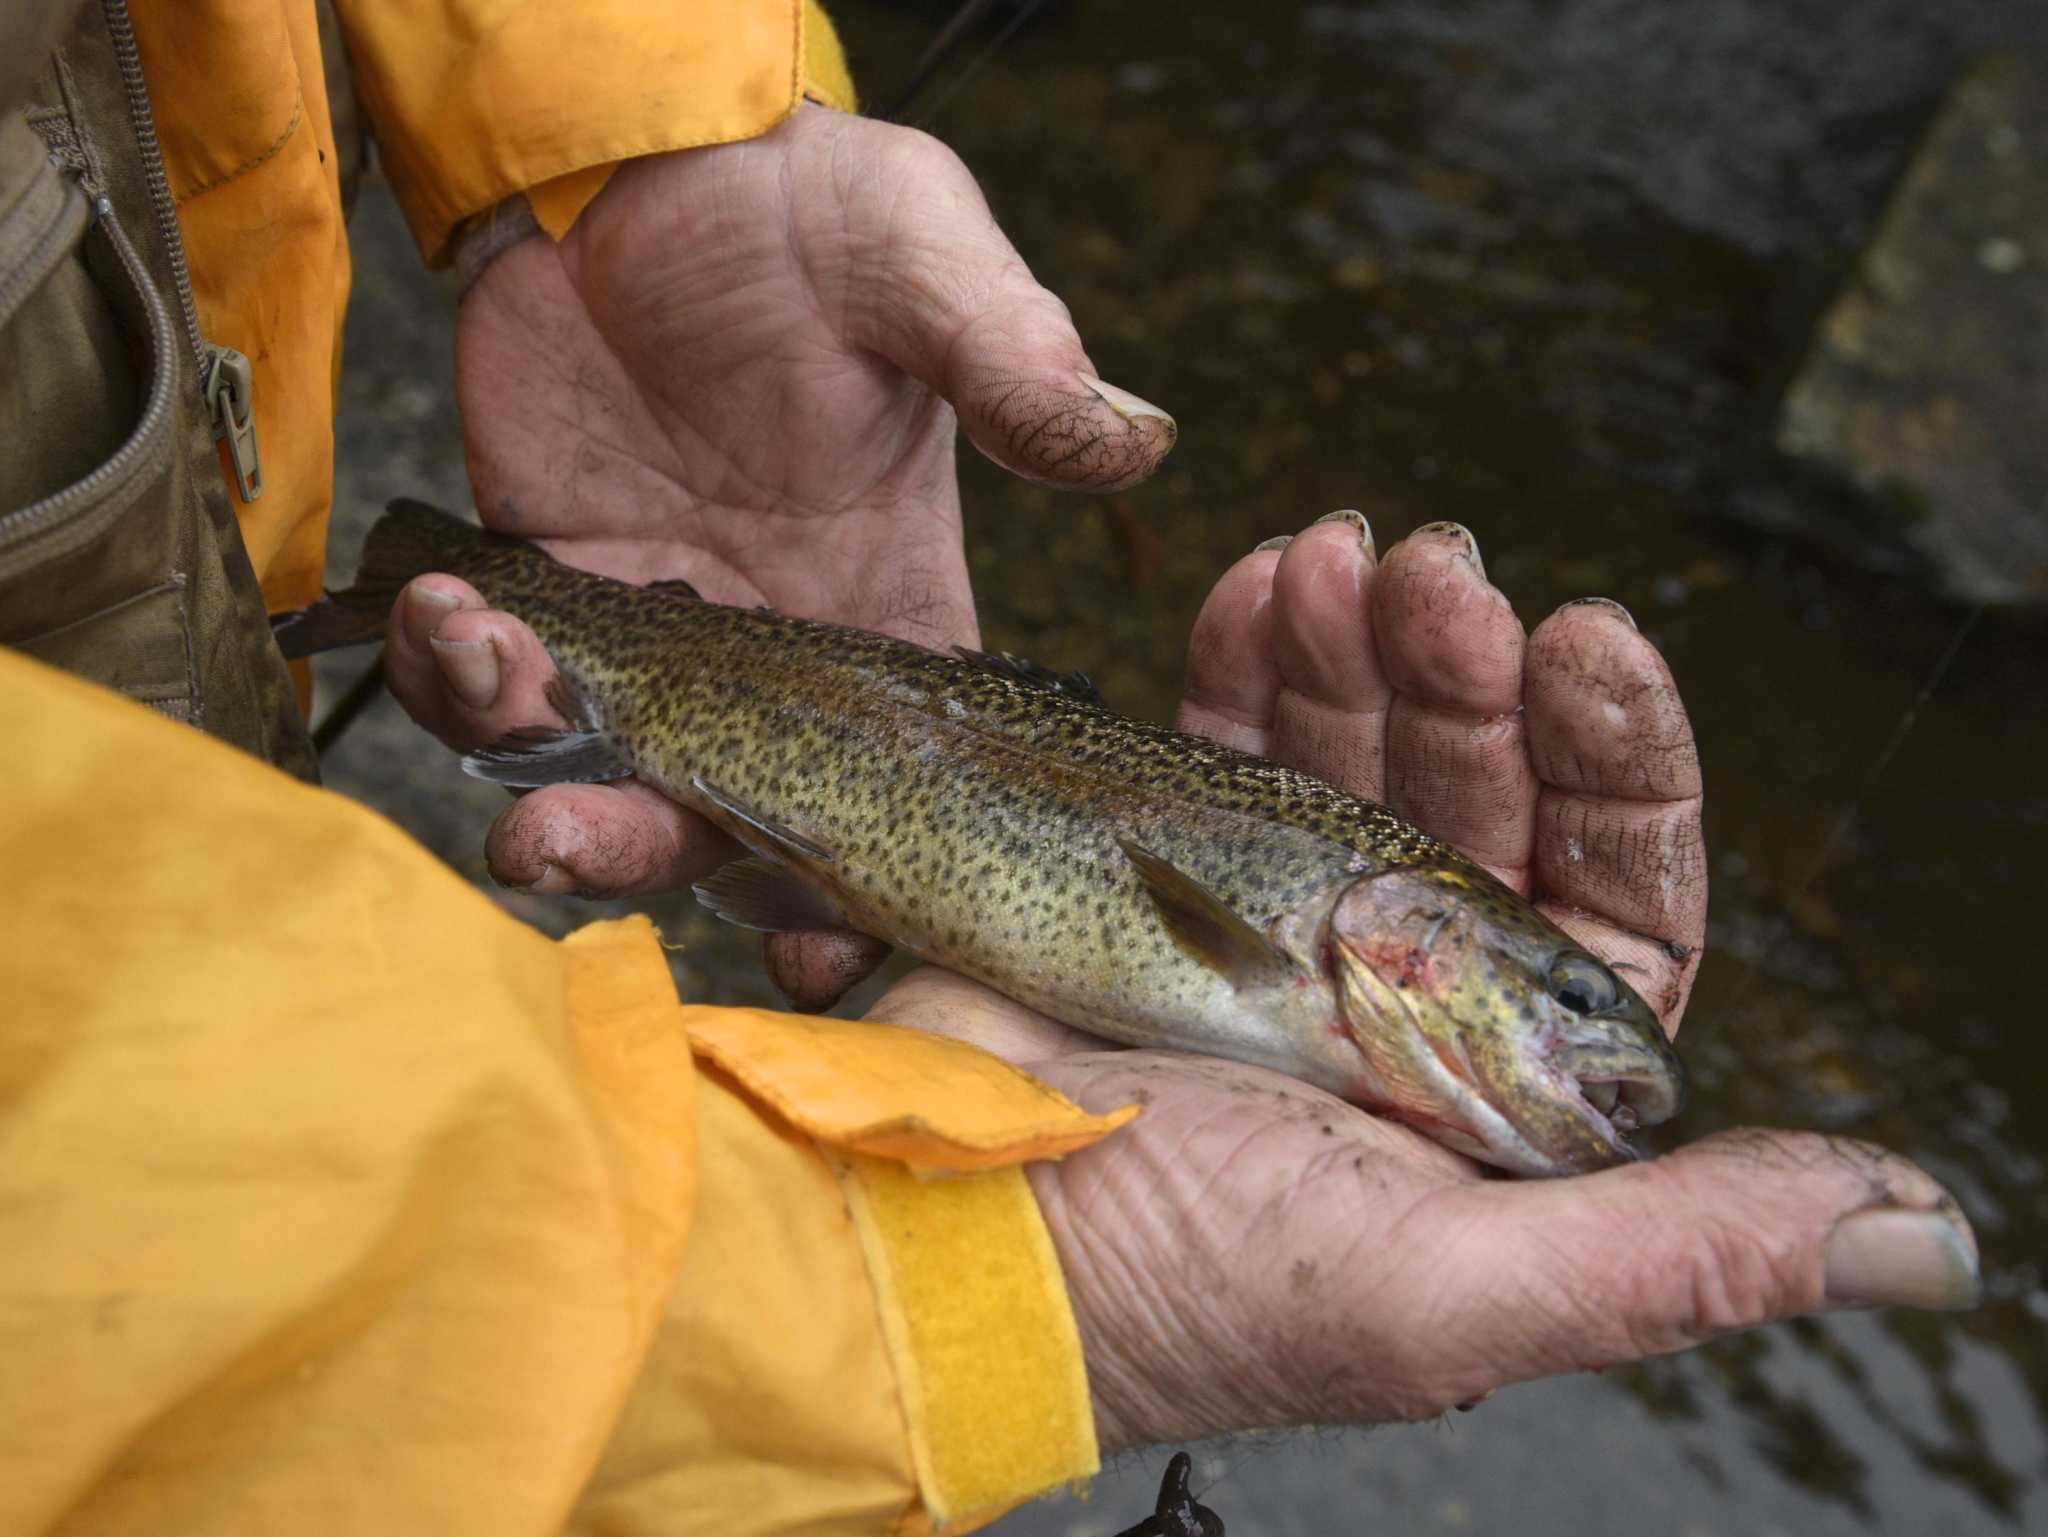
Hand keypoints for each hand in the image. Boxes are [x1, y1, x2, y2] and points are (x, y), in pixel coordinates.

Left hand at [382, 104, 1173, 934]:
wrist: (643, 157)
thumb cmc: (810, 211)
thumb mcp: (923, 260)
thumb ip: (1011, 356)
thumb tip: (1138, 439)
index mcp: (887, 605)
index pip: (898, 779)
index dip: (862, 880)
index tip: (815, 943)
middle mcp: (773, 646)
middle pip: (722, 809)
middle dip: (645, 852)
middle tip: (559, 847)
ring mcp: (653, 623)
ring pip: (598, 762)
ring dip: (525, 758)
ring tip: (488, 660)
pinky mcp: (547, 578)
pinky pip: (494, 675)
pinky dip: (455, 670)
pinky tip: (446, 602)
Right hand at [861, 515, 1978, 1450]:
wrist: (937, 1236)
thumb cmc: (1191, 1289)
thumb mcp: (1452, 1294)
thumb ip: (1679, 1251)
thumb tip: (1921, 1238)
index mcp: (1495, 1097)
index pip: (1610, 899)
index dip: (1619, 764)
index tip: (1588, 643)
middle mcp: (1398, 1005)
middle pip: (1479, 794)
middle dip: (1468, 671)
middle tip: (1436, 571)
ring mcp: (1271, 927)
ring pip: (1355, 746)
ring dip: (1360, 641)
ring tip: (1336, 555)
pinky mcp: (1152, 872)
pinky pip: (1222, 734)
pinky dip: (1244, 654)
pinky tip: (1259, 585)